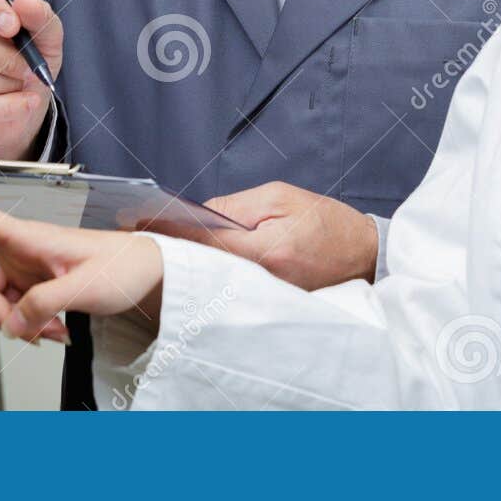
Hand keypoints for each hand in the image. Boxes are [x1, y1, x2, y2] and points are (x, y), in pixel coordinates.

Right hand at [0, 0, 62, 158]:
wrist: (28, 101)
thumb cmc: (28, 59)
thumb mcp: (45, 34)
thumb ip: (40, 15)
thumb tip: (26, 1)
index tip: (13, 25)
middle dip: (5, 57)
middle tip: (28, 65)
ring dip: (8, 82)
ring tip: (21, 81)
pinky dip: (10, 106)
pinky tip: (24, 100)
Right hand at [0, 204, 163, 343]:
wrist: (148, 273)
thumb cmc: (125, 265)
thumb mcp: (84, 287)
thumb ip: (43, 303)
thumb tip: (12, 324)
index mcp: (33, 238)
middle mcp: (26, 249)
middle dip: (3, 311)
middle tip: (31, 329)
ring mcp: (31, 266)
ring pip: (2, 298)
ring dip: (22, 322)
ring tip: (54, 332)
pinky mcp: (40, 282)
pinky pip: (21, 307)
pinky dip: (34, 323)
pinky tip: (55, 330)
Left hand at [156, 182, 377, 289]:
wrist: (363, 254)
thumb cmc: (326, 221)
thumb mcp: (280, 197)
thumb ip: (236, 206)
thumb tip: (199, 214)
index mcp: (265, 249)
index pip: (204, 240)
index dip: (168, 229)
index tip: (136, 221)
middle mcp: (261, 280)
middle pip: (203, 264)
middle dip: (172, 247)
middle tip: (139, 230)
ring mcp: (264, 297)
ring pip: (214, 278)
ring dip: (189, 262)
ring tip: (162, 244)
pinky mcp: (266, 304)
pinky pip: (229, 288)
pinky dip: (211, 274)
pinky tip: (196, 262)